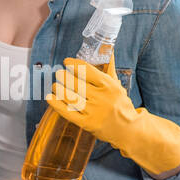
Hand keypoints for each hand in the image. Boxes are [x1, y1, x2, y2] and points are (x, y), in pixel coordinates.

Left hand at [45, 58, 179, 176]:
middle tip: (59, 73)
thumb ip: (109, 68)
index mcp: (109, 86)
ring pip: (70, 97)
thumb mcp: (117, 85)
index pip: (87, 70)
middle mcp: (101, 98)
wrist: (129, 130)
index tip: (66, 62)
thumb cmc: (120, 104)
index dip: (74, 64)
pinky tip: (50, 98)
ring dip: (59, 89)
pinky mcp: (88, 124)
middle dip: (64, 76)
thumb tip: (108, 50)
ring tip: (56, 85)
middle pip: (76, 84)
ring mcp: (94, 112)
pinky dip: (57, 104)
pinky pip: (68, 113)